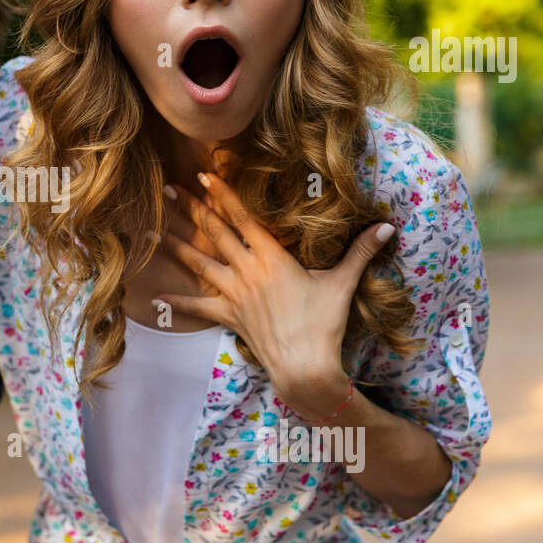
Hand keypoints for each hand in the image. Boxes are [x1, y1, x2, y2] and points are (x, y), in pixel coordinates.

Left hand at [155, 171, 394, 413]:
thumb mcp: (343, 284)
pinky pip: (198, 307)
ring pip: (199, 264)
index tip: (204, 174)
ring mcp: (234, 295)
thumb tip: (389, 226)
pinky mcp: (229, 317)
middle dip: (192, 209)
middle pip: (214, 233)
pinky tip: (156, 296)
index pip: (242, 218)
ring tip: (154, 229)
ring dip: (176, 244)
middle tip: (169, 189)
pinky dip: (178, 302)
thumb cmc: (324, 325)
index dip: (223, 194)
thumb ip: (361, 251)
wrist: (304, 368)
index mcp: (272, 258)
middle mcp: (247, 272)